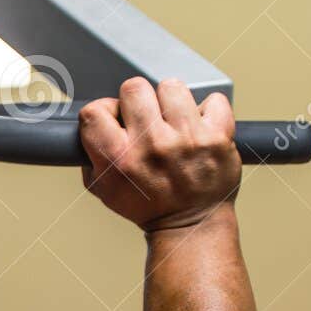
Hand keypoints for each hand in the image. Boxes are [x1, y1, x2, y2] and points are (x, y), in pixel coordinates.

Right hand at [78, 78, 239, 231]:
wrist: (189, 224)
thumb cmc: (147, 205)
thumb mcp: (104, 190)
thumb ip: (93, 156)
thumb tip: (92, 123)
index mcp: (118, 159)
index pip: (95, 111)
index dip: (104, 112)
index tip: (115, 121)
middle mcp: (151, 146)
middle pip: (133, 88)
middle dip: (138, 101)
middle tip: (146, 119)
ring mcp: (186, 138)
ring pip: (171, 87)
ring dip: (171, 102)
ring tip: (174, 122)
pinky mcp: (217, 136)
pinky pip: (213, 99)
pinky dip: (208, 111)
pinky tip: (200, 128)